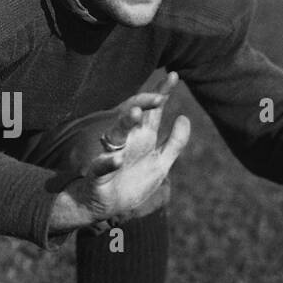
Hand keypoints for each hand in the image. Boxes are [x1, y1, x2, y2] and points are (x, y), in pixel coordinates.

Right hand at [62, 73, 190, 225]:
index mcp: (142, 138)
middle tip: (158, 95)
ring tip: (135, 113)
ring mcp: (111, 156)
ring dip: (124, 124)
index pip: (152, 112)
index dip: (161, 94)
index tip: (174, 75)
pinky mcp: (98, 175)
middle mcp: (126, 142)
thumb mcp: (160, 164)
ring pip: (114, 135)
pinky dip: (108, 162)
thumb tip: (184, 116)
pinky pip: (101, 167)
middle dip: (143, 104)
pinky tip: (118, 159)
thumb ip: (175, 143)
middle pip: (132, 117)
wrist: (104, 206)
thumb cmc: (132, 182)